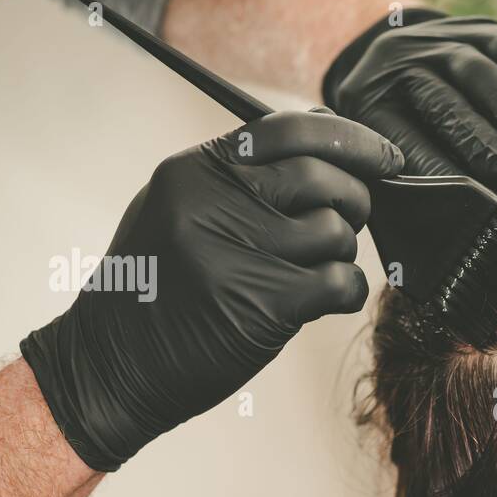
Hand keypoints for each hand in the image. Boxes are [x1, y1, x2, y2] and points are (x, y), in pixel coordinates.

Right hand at [21, 108, 403, 471]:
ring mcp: (241, 251)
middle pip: (322, 178)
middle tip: (348, 222)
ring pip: (336, 231)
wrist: (112, 366)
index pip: (287, 130)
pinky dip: (348, 292)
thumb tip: (321, 159)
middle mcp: (216, 202)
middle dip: (354, 200)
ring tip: (312, 271)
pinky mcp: (266, 302)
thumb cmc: (153, 292)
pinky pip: (342, 281)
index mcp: (194, 171)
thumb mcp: (174, 213)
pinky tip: (324, 301)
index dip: (350, 139)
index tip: (383, 156)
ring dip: (340, 254)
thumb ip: (236, 182)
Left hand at [322, 11, 496, 187]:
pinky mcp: (477, 26)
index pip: (402, 137)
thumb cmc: (402, 135)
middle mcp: (398, 62)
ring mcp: (438, 39)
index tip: (467, 198)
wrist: (400, 62)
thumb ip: (411, 185)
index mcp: (367, 102)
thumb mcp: (388, 155)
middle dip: (476, 135)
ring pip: (477, 70)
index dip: (436, 166)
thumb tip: (449, 236)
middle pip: (441, 99)